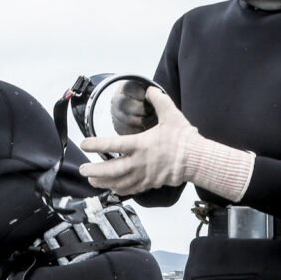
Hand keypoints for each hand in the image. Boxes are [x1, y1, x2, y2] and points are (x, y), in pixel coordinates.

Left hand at [80, 87, 197, 194]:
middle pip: (111, 170)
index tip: (84, 144)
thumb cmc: (184, 139)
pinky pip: (131, 189)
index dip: (96, 145)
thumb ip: (158, 100)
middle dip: (94, 170)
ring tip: (92, 180)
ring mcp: (144, 175)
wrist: (196, 159)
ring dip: (103, 182)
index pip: (113, 145)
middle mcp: (139, 162)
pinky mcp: (150, 183)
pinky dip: (119, 189)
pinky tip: (112, 188)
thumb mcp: (171, 114)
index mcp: (141, 144)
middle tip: (83, 169)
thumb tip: (150, 90)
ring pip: (119, 182)